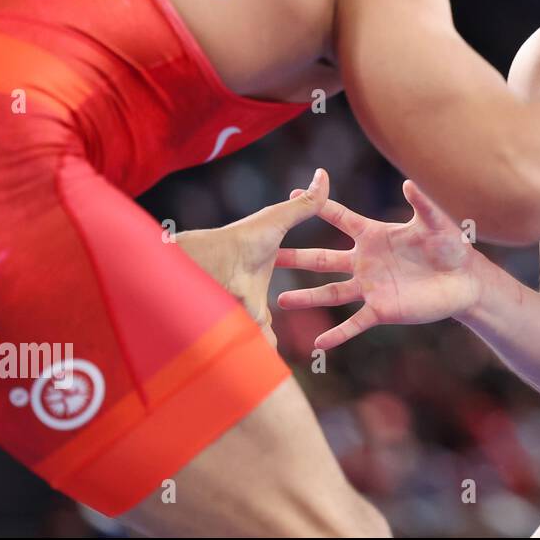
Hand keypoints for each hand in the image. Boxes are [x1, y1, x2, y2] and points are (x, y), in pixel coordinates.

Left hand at [175, 169, 331, 347]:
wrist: (215, 263)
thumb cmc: (246, 238)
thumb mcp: (281, 219)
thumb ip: (306, 204)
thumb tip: (324, 175)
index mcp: (271, 258)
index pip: (292, 260)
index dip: (304, 264)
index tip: (324, 269)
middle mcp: (260, 281)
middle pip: (280, 294)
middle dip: (293, 304)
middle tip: (308, 314)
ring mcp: (254, 303)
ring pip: (266, 323)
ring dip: (273, 337)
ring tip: (285, 353)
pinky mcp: (250, 321)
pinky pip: (262, 341)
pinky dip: (267, 352)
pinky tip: (274, 365)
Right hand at [275, 180, 483, 349]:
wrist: (464, 281)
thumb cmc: (451, 247)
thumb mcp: (437, 223)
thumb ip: (422, 204)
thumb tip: (408, 183)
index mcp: (374, 235)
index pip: (340, 218)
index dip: (318, 207)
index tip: (293, 196)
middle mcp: (365, 261)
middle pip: (323, 258)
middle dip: (295, 257)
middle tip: (267, 255)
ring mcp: (371, 287)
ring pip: (331, 293)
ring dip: (308, 297)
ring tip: (281, 300)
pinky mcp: (382, 310)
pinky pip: (355, 323)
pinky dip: (338, 334)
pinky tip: (319, 345)